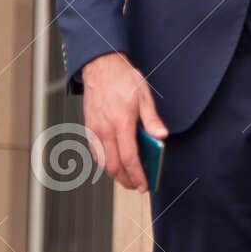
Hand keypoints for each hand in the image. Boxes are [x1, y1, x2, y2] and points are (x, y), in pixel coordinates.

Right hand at [81, 52, 167, 191]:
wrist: (100, 66)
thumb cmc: (123, 79)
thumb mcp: (145, 96)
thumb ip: (152, 120)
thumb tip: (162, 137)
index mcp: (121, 122)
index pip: (129, 158)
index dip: (138, 175)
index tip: (144, 185)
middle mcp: (105, 129)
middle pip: (114, 166)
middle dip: (126, 180)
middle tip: (137, 185)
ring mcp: (94, 130)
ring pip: (103, 163)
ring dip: (115, 174)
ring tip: (128, 176)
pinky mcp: (88, 128)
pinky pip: (96, 153)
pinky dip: (105, 163)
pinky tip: (115, 162)